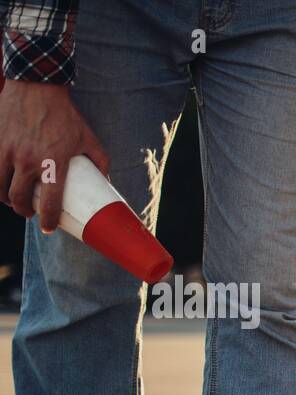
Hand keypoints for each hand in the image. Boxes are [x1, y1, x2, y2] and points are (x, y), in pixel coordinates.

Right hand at [0, 80, 109, 232]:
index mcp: (54, 163)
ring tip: (14, 200)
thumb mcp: (88, 138)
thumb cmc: (65, 115)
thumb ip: (100, 161)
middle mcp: (28, 160)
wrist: (36, 86)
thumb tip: (106, 180)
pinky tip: (2, 182)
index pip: (50, 203)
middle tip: (30, 213)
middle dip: (24, 212)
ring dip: (6, 199)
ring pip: (0, 187)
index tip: (49, 228)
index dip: (48, 222)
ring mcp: (8, 150)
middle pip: (19, 199)